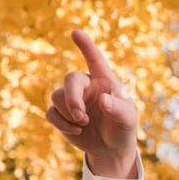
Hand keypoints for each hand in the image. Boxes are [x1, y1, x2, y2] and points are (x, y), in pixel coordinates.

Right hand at [46, 29, 138, 174]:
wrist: (110, 147)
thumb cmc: (122, 127)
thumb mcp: (127, 119)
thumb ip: (118, 108)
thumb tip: (102, 100)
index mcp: (104, 79)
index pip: (94, 58)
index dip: (85, 45)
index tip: (76, 32)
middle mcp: (86, 85)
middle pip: (70, 79)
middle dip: (73, 98)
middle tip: (81, 116)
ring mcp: (72, 98)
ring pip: (58, 96)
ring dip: (69, 113)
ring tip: (85, 124)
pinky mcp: (60, 113)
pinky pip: (50, 113)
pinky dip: (61, 123)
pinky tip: (77, 131)